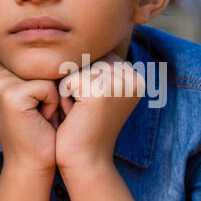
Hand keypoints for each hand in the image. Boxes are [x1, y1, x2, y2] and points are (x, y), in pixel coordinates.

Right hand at [0, 46, 61, 174]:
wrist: (30, 162)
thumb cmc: (32, 129)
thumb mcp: (19, 95)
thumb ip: (9, 69)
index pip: (25, 60)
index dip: (36, 81)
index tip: (27, 106)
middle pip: (33, 63)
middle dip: (43, 86)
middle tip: (34, 112)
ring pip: (42, 72)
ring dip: (49, 94)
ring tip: (38, 114)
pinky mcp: (11, 96)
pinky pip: (48, 86)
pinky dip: (52, 102)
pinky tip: (40, 119)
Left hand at [55, 52, 144, 172]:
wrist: (84, 161)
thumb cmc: (83, 129)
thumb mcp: (95, 95)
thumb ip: (96, 68)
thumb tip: (79, 39)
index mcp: (136, 76)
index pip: (97, 57)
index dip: (83, 80)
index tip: (90, 105)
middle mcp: (134, 77)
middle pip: (87, 59)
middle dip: (76, 84)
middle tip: (83, 111)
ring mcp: (120, 83)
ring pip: (77, 68)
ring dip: (69, 90)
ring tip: (79, 112)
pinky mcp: (102, 91)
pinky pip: (68, 80)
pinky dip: (64, 97)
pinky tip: (75, 115)